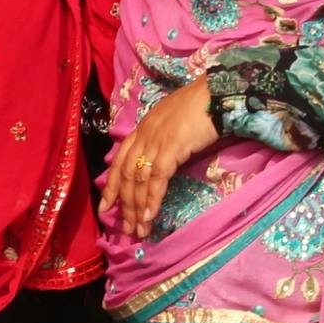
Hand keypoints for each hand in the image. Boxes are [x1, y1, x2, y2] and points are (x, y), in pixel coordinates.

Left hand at [100, 78, 215, 239]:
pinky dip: (151, 200)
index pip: (119, 162)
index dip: (111, 186)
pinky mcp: (170, 148)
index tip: (106, 208)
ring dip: (136, 209)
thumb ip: (162, 139)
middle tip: (124, 229)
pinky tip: (149, 216)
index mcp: (142, 129)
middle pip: (125, 175)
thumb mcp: (173, 123)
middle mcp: (143, 135)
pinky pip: (156, 179)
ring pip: (138, 181)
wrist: (217, 92)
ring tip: (137, 231)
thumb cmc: (201, 105)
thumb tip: (160, 160)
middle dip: (123, 205)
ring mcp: (155, 141)